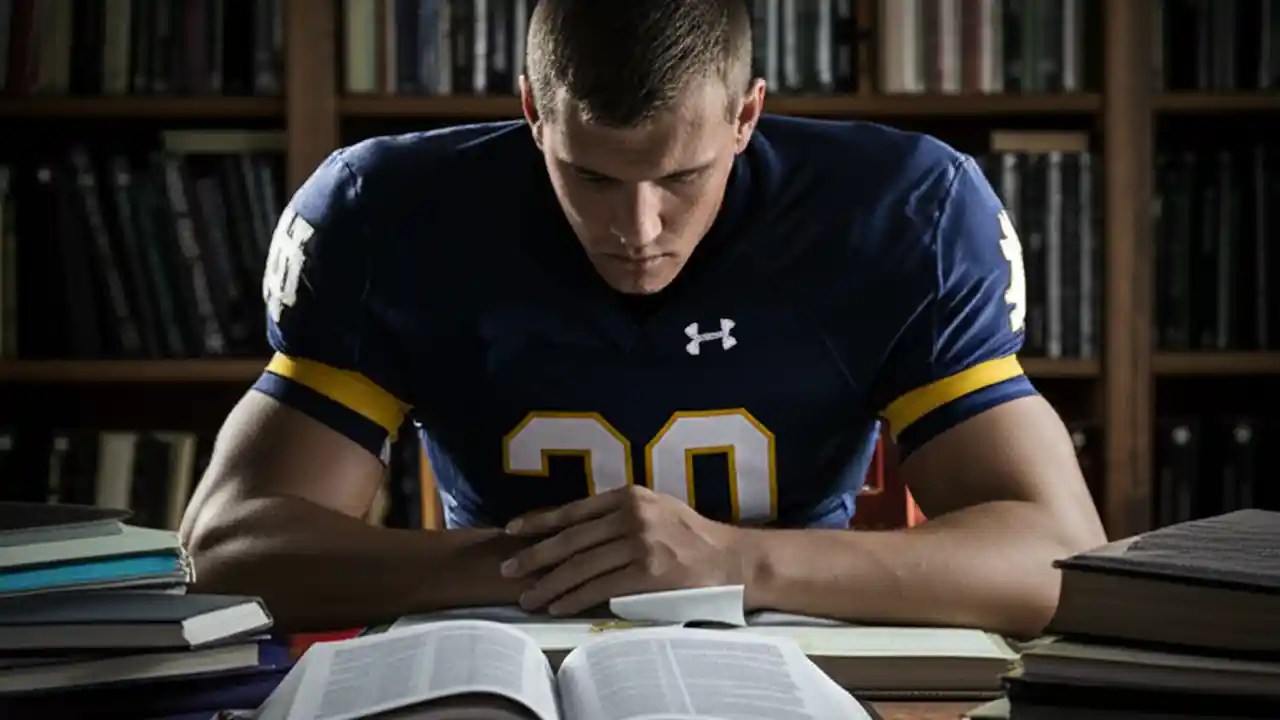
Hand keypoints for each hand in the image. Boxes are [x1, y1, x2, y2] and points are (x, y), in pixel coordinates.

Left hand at [499, 485, 745, 615]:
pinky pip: (599, 587)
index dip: (539, 521)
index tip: (512, 530)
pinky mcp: (646, 572)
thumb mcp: (655, 508)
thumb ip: (619, 512)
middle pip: (570, 539)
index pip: (574, 510)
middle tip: (507, 571)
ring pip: (581, 566)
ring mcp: (639, 543)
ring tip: (527, 597)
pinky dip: (574, 598)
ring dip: (549, 585)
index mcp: (629, 495)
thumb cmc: (690, 535)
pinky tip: (557, 606)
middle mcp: (631, 515)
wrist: (729, 558)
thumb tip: (575, 528)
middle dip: (533, 556)